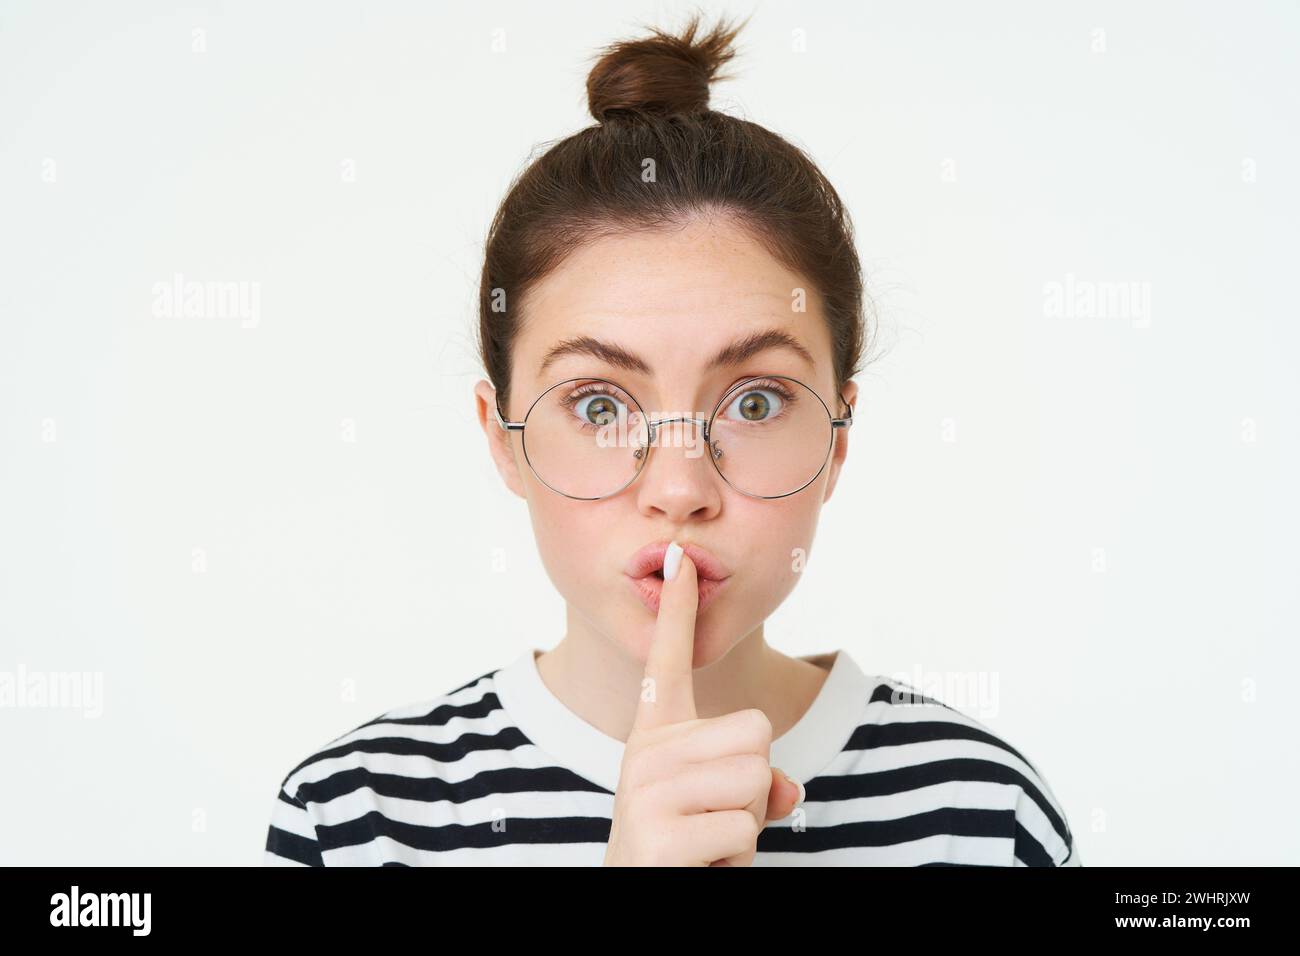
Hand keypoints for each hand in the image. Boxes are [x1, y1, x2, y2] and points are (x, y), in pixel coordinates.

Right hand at [603, 543, 803, 865]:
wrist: (639, 903)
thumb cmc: (685, 854)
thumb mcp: (720, 808)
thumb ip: (755, 782)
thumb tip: (791, 789)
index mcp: (655, 738)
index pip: (667, 662)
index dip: (677, 611)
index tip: (678, 558)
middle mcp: (645, 753)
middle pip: (756, 730)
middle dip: (755, 785)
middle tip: (713, 820)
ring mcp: (647, 791)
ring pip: (757, 777)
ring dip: (748, 825)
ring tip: (707, 845)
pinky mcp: (659, 832)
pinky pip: (745, 828)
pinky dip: (737, 859)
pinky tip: (701, 867)